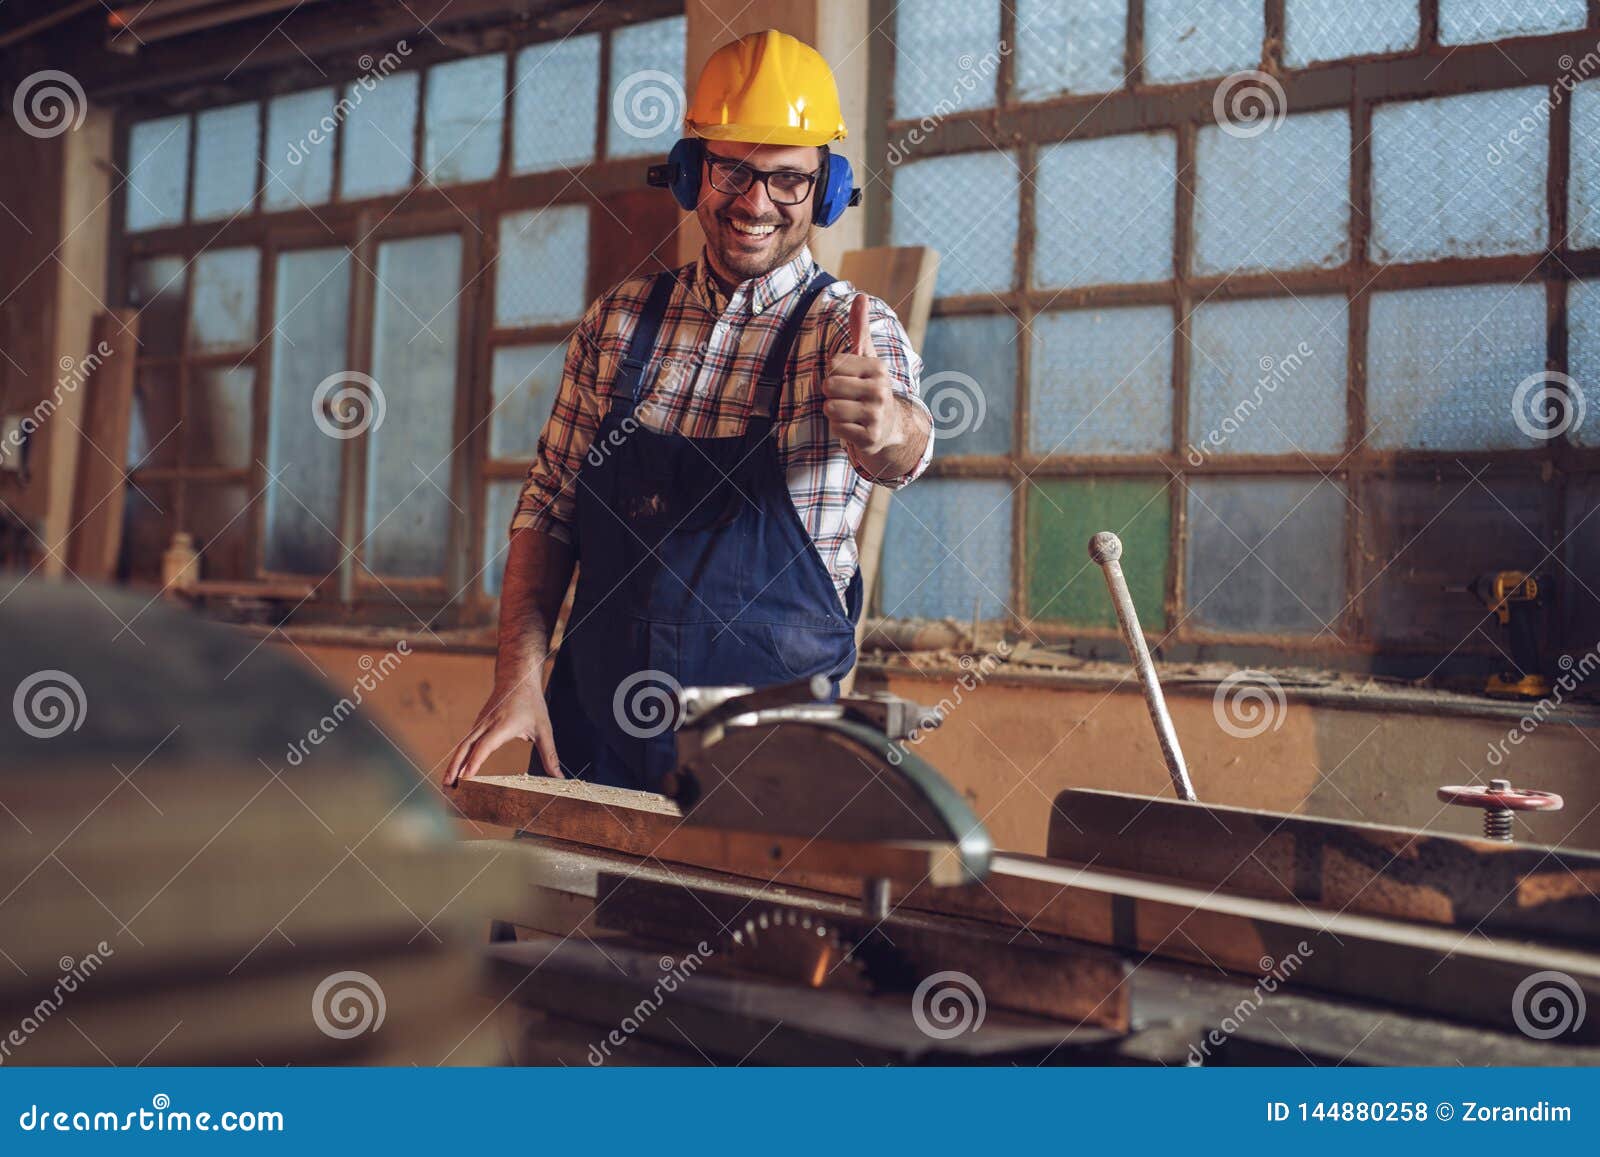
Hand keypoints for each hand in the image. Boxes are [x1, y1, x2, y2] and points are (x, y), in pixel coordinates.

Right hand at [443, 677, 561, 787]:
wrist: (517, 677)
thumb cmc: (531, 702)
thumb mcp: (544, 729)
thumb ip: (549, 754)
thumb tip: (558, 776)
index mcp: (503, 725)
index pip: (485, 745)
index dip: (475, 761)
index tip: (465, 777)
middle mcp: (487, 724)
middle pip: (466, 747)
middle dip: (455, 767)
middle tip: (447, 787)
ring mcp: (479, 724)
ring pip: (463, 745)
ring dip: (454, 763)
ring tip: (447, 784)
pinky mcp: (478, 725)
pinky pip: (466, 742)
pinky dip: (459, 756)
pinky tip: (457, 770)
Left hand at [823, 294, 905, 457]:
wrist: (891, 426)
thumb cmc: (871, 387)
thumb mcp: (867, 357)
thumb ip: (860, 328)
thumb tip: (860, 295)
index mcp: (878, 368)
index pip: (833, 364)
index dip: (834, 373)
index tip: (850, 379)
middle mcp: (880, 390)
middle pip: (829, 387)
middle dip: (832, 394)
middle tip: (848, 397)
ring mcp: (876, 415)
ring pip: (830, 409)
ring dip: (834, 412)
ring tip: (850, 412)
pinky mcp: (870, 438)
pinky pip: (836, 429)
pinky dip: (840, 429)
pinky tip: (854, 427)